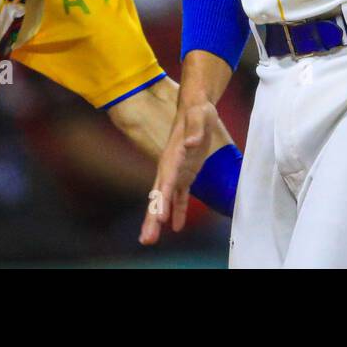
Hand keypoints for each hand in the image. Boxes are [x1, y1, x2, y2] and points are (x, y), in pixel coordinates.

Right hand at [139, 97, 220, 244]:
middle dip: (152, 218)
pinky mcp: (186, 173)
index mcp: (172, 156)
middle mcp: (170, 167)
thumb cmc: (198, 110)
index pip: (165, 181)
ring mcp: (176, 172)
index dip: (162, 200)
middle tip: (146, 239)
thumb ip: (196, 128)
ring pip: (165, 200)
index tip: (160, 218)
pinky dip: (178, 212)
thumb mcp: (200, 115)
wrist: (196, 106)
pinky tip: (175, 227)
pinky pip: (180, 196)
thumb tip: (191, 144)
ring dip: (159, 219)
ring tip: (150, 240)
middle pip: (158, 196)